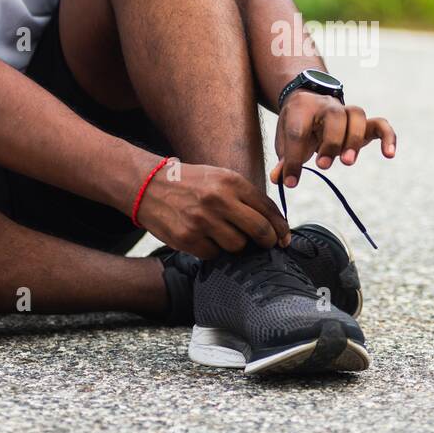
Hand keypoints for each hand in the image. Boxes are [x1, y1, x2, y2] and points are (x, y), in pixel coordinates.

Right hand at [135, 160, 290, 259]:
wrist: (148, 185)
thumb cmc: (190, 183)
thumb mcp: (219, 177)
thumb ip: (245, 196)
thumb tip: (272, 222)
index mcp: (231, 182)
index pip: (267, 208)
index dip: (281, 226)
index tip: (285, 237)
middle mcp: (219, 200)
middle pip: (259, 231)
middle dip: (268, 241)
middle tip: (268, 244)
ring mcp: (202, 221)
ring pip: (237, 246)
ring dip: (236, 245)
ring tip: (225, 234)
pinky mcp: (188, 238)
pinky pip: (214, 254)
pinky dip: (213, 250)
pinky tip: (205, 238)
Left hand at [271, 91, 396, 188]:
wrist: (309, 100)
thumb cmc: (297, 124)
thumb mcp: (284, 139)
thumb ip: (284, 160)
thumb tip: (278, 179)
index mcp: (302, 108)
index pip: (298, 131)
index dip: (294, 159)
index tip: (290, 181)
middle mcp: (327, 105)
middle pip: (335, 118)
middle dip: (330, 142)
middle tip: (322, 165)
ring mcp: (347, 112)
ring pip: (357, 116)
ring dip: (354, 140)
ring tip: (347, 163)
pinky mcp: (364, 123)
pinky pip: (381, 124)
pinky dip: (388, 137)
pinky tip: (389, 154)